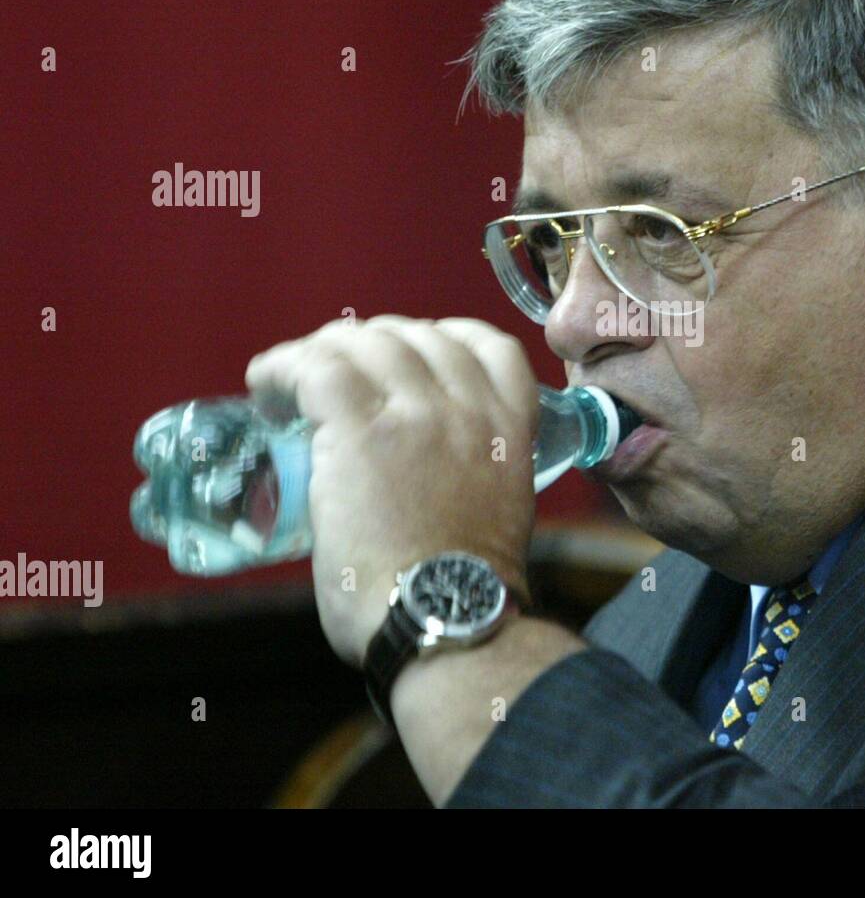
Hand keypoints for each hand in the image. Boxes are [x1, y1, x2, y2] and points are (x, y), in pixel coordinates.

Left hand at [245, 315, 538, 666]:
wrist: (442, 621)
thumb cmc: (459, 594)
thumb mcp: (497, 513)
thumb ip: (471, 477)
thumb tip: (421, 481)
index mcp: (508, 430)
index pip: (490, 347)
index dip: (444, 337)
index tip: (411, 355)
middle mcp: (468, 409)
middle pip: (416, 335)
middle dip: (370, 344)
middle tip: (333, 373)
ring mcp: (418, 415)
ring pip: (365, 343)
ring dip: (322, 352)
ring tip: (290, 380)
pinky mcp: (362, 432)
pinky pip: (317, 370)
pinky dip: (283, 367)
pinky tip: (264, 385)